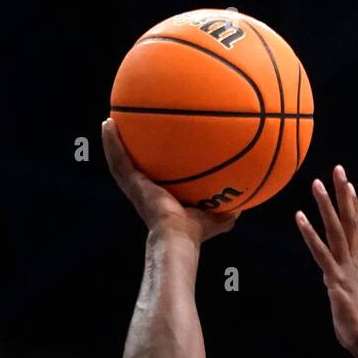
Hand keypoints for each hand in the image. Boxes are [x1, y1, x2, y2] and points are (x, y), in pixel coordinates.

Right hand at [101, 119, 237, 242]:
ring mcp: (135, 187)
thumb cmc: (197, 232)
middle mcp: (146, 190)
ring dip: (113, 141)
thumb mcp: (221, 217)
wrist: (178, 236)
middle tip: (128, 129)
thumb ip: (232, 206)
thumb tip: (249, 198)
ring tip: (110, 121)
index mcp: (163, 197)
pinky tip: (108, 124)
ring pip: (120, 160)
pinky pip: (118, 159)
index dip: (156, 164)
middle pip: (136, 166)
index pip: (158, 178)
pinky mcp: (130, 183)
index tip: (156, 147)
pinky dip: (111, 142)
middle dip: (132, 149)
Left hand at [295, 166, 357, 351]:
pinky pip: (321, 252)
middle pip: (348, 221)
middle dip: (343, 194)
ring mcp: (344, 269)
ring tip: (317, 183)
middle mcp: (352, 261)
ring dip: (326, 206)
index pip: (354, 228)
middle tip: (338, 169)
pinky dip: (309, 234)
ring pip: (335, 231)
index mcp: (355, 264)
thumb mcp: (347, 300)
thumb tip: (333, 285)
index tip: (348, 184)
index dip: (351, 205)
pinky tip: (299, 217)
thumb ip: (339, 287)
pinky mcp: (335, 279)